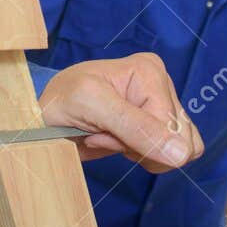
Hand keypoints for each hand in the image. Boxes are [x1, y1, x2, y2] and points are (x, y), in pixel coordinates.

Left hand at [40, 53, 202, 172]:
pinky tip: (112, 139)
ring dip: (137, 151)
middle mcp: (160, 86)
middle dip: (139, 146)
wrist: (44, 114)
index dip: (139, 140)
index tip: (103, 129)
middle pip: (180, 140)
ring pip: (175, 151)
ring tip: (106, 134)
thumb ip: (136, 127)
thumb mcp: (92, 106)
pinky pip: (164, 155)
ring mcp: (158, 106)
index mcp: (150, 71)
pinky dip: (137, 155)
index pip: (172, 127)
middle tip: (104, 133)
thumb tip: (182, 154)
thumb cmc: (61, 100)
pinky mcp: (153, 126)